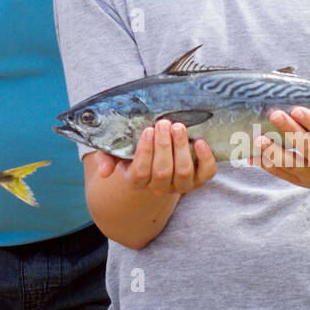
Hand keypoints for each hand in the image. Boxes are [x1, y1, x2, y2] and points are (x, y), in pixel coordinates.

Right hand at [96, 119, 214, 194]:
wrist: (156, 160)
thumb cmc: (134, 150)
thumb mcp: (117, 152)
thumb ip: (107, 157)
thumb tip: (103, 172)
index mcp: (137, 180)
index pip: (140, 172)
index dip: (145, 152)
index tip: (147, 130)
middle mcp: (159, 186)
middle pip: (162, 171)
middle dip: (164, 145)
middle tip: (163, 123)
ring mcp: (179, 185)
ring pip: (183, 172)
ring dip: (181, 147)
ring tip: (178, 127)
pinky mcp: (198, 180)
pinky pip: (205, 173)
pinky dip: (205, 158)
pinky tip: (199, 142)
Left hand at [255, 106, 309, 189]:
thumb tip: (299, 90)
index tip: (297, 109)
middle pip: (307, 147)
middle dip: (290, 131)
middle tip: (274, 114)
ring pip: (292, 164)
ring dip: (273, 151)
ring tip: (258, 138)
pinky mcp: (302, 182)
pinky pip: (282, 174)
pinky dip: (266, 165)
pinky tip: (250, 156)